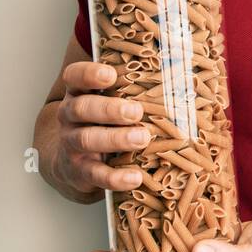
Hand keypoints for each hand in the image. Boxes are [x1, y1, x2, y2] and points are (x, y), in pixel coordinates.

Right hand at [51, 60, 150, 197]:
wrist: (72, 162)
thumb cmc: (102, 121)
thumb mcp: (108, 100)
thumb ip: (132, 87)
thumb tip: (182, 74)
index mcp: (79, 92)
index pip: (74, 77)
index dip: (88, 74)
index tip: (110, 74)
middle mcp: (69, 116)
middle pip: (81, 108)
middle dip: (109, 109)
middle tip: (136, 112)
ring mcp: (71, 144)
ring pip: (86, 139)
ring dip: (115, 139)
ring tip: (142, 139)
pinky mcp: (79, 171)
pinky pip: (95, 174)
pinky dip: (115, 177)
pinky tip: (135, 177)